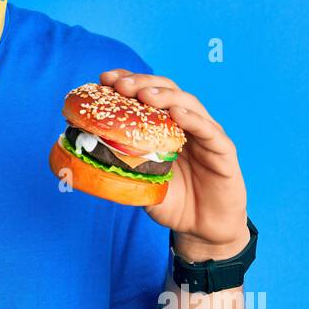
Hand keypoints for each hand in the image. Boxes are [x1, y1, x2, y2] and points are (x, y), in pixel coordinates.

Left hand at [98, 69, 248, 260]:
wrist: (202, 230)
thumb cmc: (172, 203)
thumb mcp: (140, 183)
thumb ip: (122, 168)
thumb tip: (84, 159)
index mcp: (166, 126)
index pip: (147, 94)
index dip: (128, 82)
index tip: (105, 78)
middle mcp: (188, 124)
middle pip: (167, 91)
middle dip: (142, 84)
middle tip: (120, 85)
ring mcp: (207, 136)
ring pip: (189, 105)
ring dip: (166, 96)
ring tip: (145, 95)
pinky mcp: (224, 152)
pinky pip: (210, 132)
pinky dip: (194, 120)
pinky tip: (178, 113)